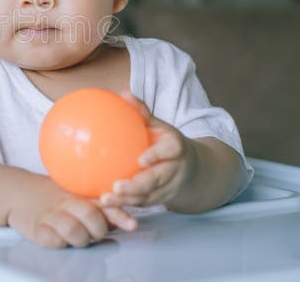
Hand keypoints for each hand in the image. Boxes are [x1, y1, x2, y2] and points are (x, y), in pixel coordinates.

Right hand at [7, 174, 138, 247]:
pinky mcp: (37, 228)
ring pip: (74, 230)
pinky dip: (58, 242)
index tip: (131, 225)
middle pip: (91, 215)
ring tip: (75, 237)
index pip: (104, 203)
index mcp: (80, 195)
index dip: (119, 214)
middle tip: (94, 233)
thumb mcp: (76, 197)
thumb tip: (126, 221)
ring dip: (79, 239)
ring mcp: (51, 215)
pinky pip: (52, 240)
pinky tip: (56, 236)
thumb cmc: (52, 198)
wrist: (17, 193)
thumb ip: (100, 209)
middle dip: (98, 230)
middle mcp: (67, 203)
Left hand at [100, 91, 196, 208]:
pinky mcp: (160, 200)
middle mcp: (174, 170)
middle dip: (137, 186)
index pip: (170, 151)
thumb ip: (143, 113)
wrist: (195, 171)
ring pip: (148, 197)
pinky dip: (124, 207)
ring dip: (127, 201)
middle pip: (157, 179)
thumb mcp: (160, 126)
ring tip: (105, 200)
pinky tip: (103, 204)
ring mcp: (168, 188)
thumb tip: (123, 93)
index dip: (157, 155)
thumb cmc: (167, 143)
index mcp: (175, 148)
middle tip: (117, 186)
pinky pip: (142, 205)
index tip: (141, 160)